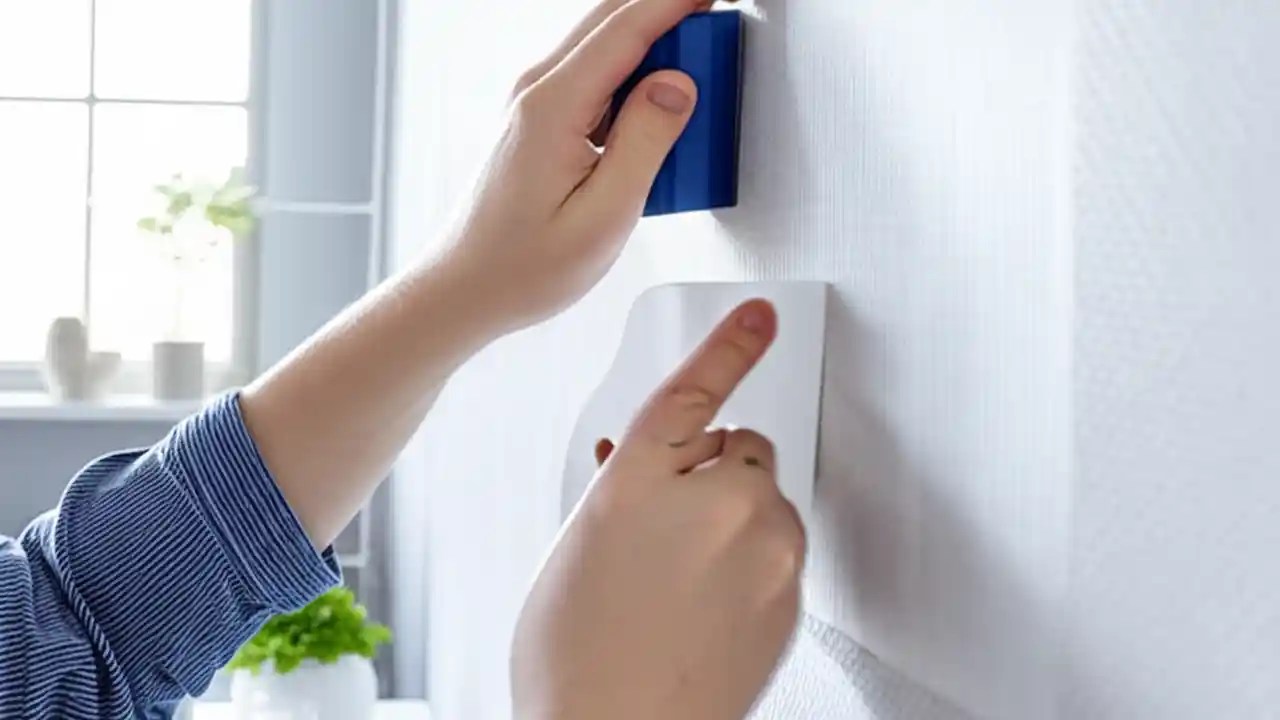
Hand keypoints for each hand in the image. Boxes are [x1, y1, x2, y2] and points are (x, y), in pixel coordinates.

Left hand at [439, 0, 733, 332]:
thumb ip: (646, 142)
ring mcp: (536, 101)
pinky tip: (657, 121)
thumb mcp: (605, 215)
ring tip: (695, 94)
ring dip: (656, 53)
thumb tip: (678, 84)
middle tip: (720, 40)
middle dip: (673, 17)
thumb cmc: (525, 266)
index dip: (679, 1)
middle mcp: (538, 90)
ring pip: (607, 45)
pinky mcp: (543, 117)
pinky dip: (636, 82)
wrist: (469, 287)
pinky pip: (598, 77)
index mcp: (553, 106)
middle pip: (614, 19)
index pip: (627, 26)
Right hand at [512, 300, 805, 719]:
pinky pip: (776, 552)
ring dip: (732, 521)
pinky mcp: (790, 591)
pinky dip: (751, 565)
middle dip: (709, 473)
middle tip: (665, 530)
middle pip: (738, 449)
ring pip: (761, 502)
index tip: (759, 317)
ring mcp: (762, 547)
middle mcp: (713, 501)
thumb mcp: (576, 546)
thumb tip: (641, 461)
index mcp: (639, 479)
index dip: (729, 346)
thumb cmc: (574, 656)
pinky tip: (703, 608)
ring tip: (679, 583)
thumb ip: (622, 488)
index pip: (693, 390)